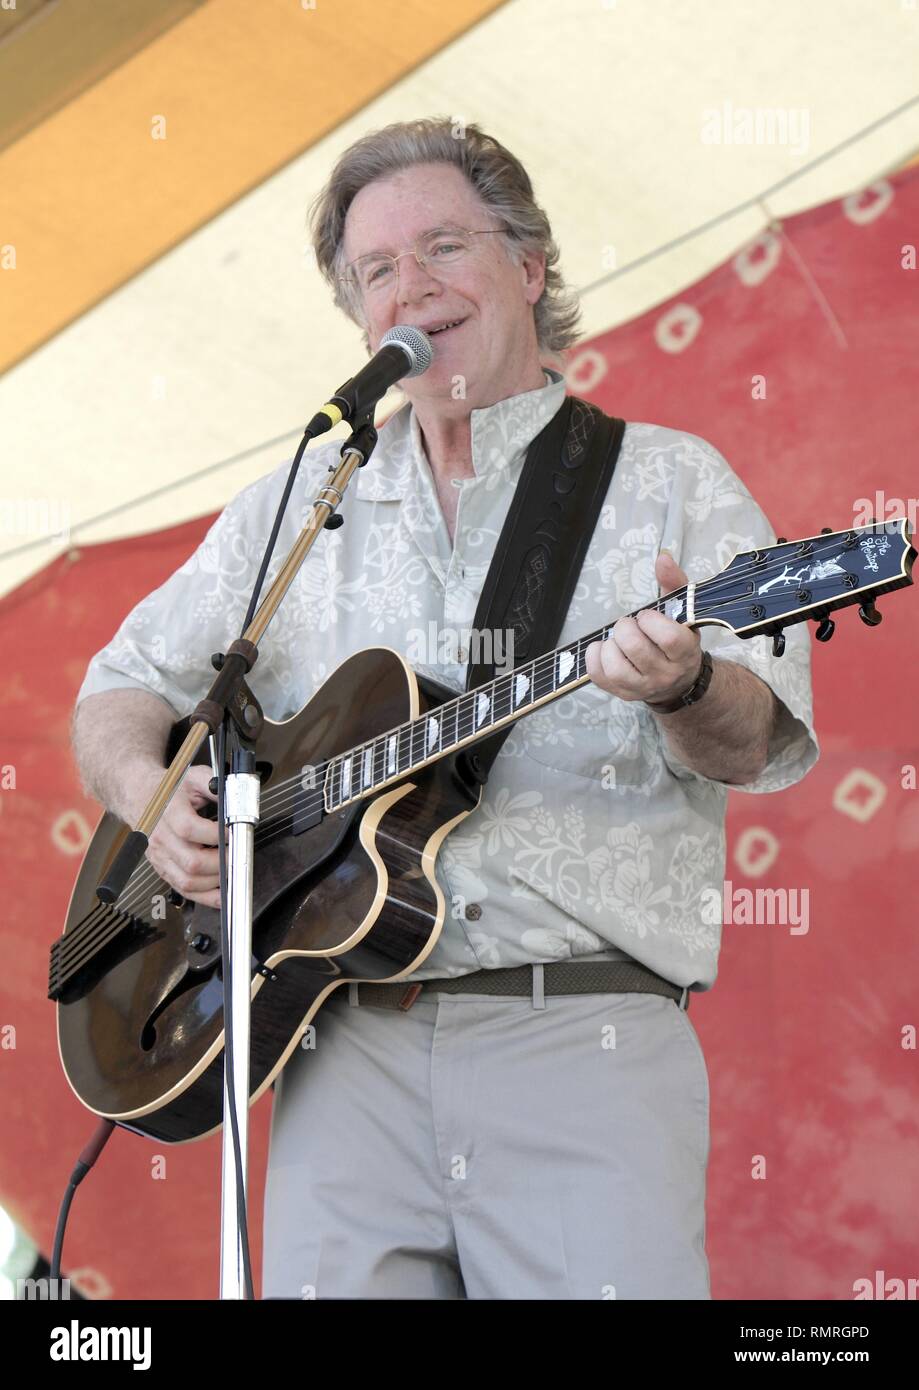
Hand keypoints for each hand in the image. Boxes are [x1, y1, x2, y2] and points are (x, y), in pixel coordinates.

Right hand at [125, 762, 225, 908]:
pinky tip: (221, 894)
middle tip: (237, 855)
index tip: (234, 833)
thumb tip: (235, 798)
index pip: (189, 829)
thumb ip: (215, 786)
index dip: (215, 835)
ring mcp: (160, 856)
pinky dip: (205, 896)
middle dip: (221, 862)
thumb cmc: (168, 788)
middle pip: (191, 861)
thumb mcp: (193, 777)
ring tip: (231, 871)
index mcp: (167, 811)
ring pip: (187, 881)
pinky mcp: (162, 868)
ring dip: (215, 882)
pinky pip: (183, 890)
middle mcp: (160, 837)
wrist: (140, 795)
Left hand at [584, 550, 702, 705]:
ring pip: (615, 667)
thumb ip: (674, 583)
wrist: (679, 680)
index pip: (668, 638)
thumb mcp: (682, 611)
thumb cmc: (677, 639)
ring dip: (610, 645)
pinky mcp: (623, 693)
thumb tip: (663, 557)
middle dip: (625, 628)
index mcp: (684, 653)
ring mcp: (642, 688)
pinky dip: (594, 657)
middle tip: (629, 625)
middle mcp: (665, 674)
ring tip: (617, 640)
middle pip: (635, 648)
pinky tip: (604, 648)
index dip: (650, 620)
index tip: (646, 616)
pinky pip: (598, 676)